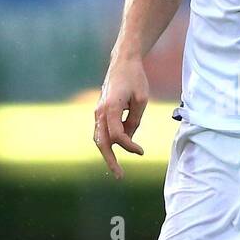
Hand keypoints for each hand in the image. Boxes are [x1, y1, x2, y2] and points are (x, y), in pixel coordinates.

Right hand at [93, 56, 149, 177]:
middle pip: (101, 142)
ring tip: (117, 168)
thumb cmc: (134, 79)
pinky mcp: (100, 112)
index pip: (117, 135)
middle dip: (110, 160)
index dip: (129, 146)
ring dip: (108, 153)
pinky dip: (109, 142)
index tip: (141, 151)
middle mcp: (100, 111)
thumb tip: (129, 139)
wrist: (122, 63)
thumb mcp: (141, 100)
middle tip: (119, 176)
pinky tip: (122, 147)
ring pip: (99, 138)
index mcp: (111, 107)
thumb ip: (135, 121)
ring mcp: (98, 111)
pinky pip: (102, 131)